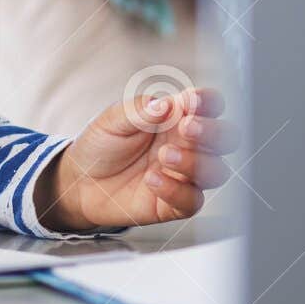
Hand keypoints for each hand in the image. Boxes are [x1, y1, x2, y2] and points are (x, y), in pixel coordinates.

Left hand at [35, 87, 236, 231]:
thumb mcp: (111, 120)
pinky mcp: (175, 203)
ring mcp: (184, 175)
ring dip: (194, 162)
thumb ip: (138, 111)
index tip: (193, 100)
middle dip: (212, 132)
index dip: (208, 102)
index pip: (208, 106)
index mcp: (176, 118)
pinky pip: (192, 200)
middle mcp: (187, 146)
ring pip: (215, 171)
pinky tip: (153, 180)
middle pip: (224, 139)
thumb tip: (163, 105)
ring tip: (163, 156)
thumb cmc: (101, 146)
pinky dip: (176, 190)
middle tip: (187, 128)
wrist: (80, 181)